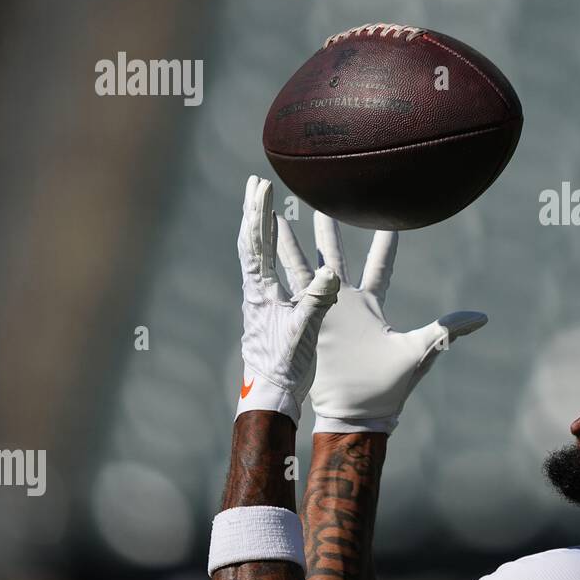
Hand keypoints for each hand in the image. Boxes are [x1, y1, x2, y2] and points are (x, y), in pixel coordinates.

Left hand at [236, 176, 339, 423]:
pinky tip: (276, 248)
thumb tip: (329, 272)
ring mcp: (259, 300)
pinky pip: (267, 271)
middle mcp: (254, 291)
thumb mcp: (305, 331)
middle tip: (256, 183)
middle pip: (250, 241)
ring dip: (262, 227)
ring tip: (265, 206)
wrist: (270, 395)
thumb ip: (317, 300)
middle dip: (254, 211)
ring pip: (257, 255)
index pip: (255, 244)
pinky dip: (271, 250)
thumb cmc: (285, 366)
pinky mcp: (268, 310)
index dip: (259, 214)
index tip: (262, 187)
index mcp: (260, 293)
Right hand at [275, 212, 486, 434]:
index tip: (390, 218)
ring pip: (306, 269)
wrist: (357, 413)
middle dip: (331, 230)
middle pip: (337, 257)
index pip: (380, 265)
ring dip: (294, 244)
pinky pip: (290, 293)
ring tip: (281, 217)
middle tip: (325, 200)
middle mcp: (346, 304)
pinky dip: (279, 272)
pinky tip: (265, 252)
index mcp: (372, 305)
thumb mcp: (421, 350)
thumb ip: (447, 330)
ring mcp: (322, 312)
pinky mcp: (304, 325)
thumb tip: (483, 317)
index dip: (385, 242)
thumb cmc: (389, 388)